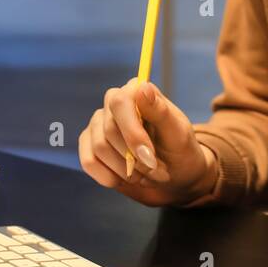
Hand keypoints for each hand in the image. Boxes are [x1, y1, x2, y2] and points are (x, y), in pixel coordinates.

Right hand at [78, 78, 215, 206]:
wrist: (174, 174)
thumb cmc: (179, 148)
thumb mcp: (177, 132)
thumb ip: (160, 111)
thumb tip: (143, 87)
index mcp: (135, 91)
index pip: (119, 102)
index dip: (132, 133)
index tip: (150, 157)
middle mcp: (112, 103)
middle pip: (109, 130)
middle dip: (134, 158)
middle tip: (156, 169)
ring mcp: (98, 124)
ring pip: (99, 148)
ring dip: (125, 170)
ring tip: (146, 174)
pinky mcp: (89, 145)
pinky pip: (89, 162)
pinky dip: (110, 177)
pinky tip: (127, 178)